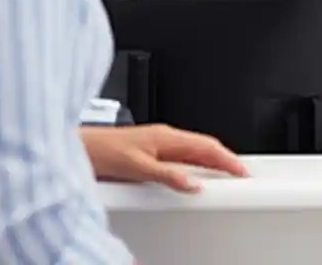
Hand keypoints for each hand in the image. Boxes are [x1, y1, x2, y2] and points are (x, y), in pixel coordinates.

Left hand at [81, 125, 248, 192]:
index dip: (228, 159)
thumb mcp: (137, 167)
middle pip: (204, 146)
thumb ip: (168, 176)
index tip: (242, 171)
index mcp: (167, 137)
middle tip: (240, 174)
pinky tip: (193, 174)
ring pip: (194, 150)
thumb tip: (193, 184)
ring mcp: (158, 142)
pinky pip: (181, 154)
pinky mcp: (150, 149)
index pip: (207, 146)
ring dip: (211, 161)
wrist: (79, 147)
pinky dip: (195, 163)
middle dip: (225, 159)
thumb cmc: (101, 151)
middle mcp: (165, 137)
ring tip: (223, 175)